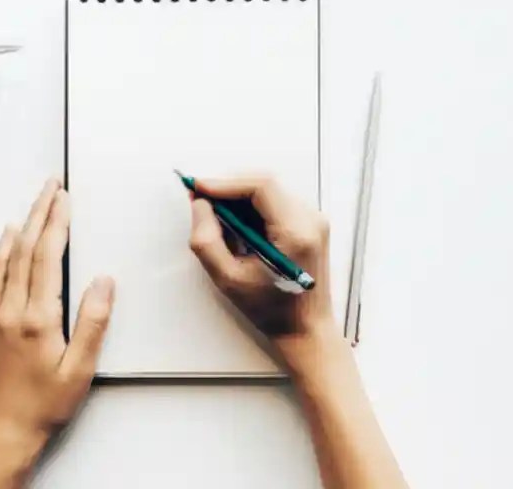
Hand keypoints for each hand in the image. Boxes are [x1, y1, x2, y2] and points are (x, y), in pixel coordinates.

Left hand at [0, 179, 115, 488]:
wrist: (1, 431)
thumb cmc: (42, 406)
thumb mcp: (81, 370)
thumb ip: (93, 323)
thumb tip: (103, 283)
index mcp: (38, 318)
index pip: (47, 256)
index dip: (57, 222)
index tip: (65, 199)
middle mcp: (12, 310)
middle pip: (25, 248)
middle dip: (40, 212)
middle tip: (51, 187)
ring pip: (5, 258)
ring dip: (21, 226)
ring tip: (32, 205)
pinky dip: (0, 252)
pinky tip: (5, 244)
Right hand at [186, 175, 336, 366]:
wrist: (306, 330)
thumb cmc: (271, 311)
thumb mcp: (228, 279)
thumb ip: (207, 240)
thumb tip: (200, 204)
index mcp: (297, 232)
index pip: (261, 186)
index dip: (226, 182)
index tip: (198, 187)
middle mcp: (311, 219)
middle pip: (265, 184)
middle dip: (229, 188)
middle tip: (201, 200)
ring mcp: (314, 219)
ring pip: (270, 191)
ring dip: (239, 198)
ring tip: (215, 217)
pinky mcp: (310, 224)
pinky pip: (276, 202)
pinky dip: (252, 207)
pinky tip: (236, 225)